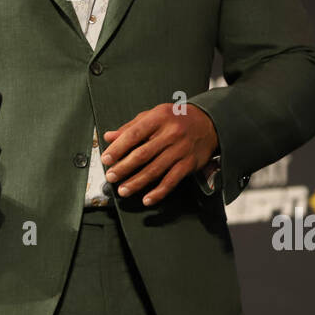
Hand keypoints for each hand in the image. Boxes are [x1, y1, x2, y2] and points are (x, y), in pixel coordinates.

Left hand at [101, 103, 218, 205]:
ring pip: (155, 169)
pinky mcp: (189, 163)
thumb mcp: (154, 115)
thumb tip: (109, 137)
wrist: (208, 122)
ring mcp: (181, 149)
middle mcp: (170, 133)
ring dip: (137, 182)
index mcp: (159, 118)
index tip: (106, 159)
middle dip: (124, 168)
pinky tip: (148, 198)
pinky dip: (159, 192)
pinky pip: (171, 180)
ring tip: (123, 190)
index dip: (118, 148)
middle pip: (143, 154)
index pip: (134, 134)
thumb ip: (131, 127)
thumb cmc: (177, 119)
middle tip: (111, 177)